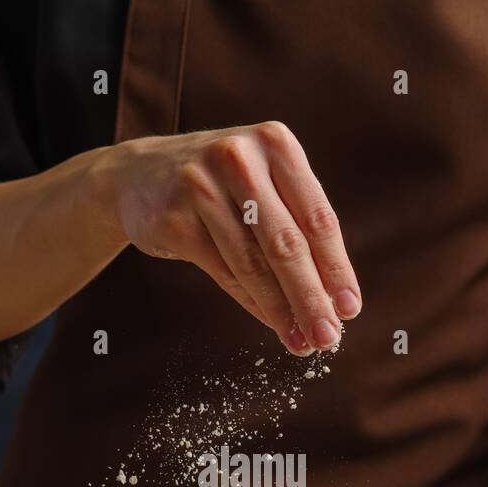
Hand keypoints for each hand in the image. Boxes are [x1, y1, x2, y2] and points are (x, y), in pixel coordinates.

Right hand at [101, 122, 361, 353]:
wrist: (136, 176)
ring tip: (301, 342)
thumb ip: (297, 228)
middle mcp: (240, 158)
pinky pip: (222, 271)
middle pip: (287, 243)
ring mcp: (201, 186)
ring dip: (281, 310)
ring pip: (252, 263)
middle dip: (312, 297)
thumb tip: (334, 300)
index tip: (351, 308)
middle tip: (329, 337)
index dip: (336, 268)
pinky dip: (251, 302)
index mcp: (275, 144)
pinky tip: (271, 322)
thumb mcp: (261, 187)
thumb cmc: (219, 187)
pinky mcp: (174, 217)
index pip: (317, 217)